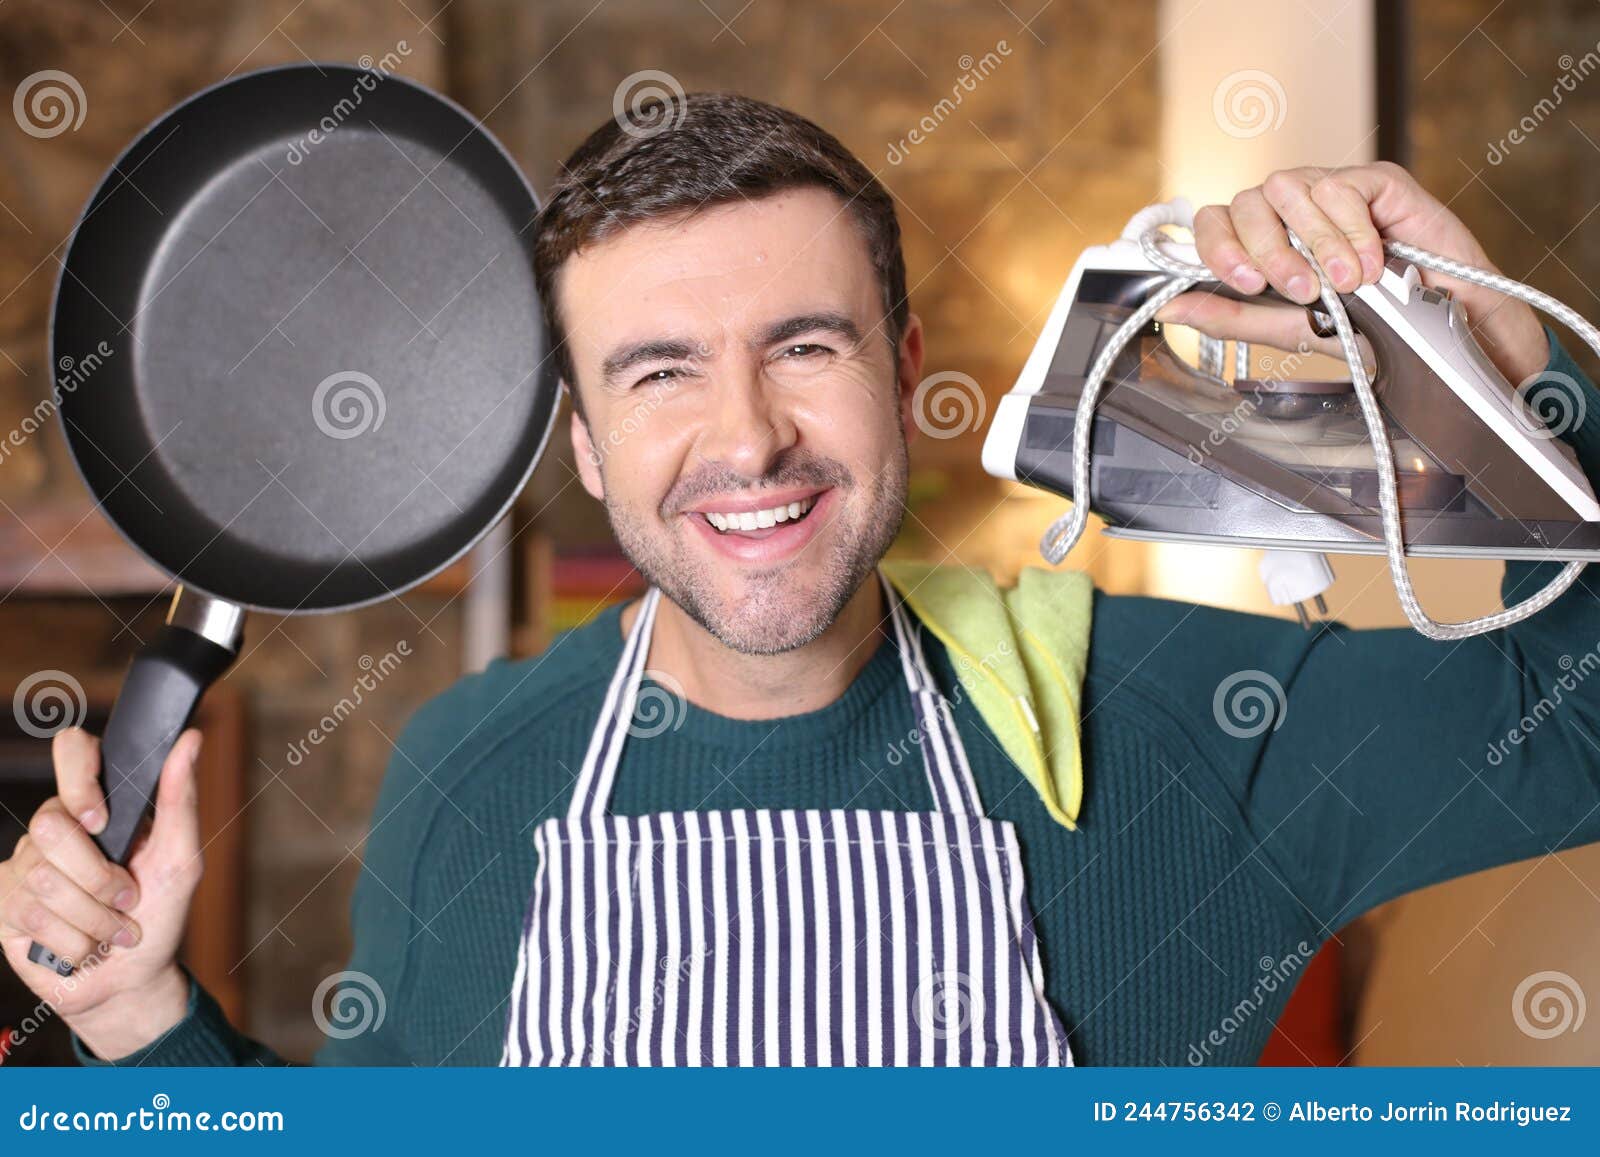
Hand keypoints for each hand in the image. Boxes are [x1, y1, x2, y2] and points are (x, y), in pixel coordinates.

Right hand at [0, 726, 203, 1058]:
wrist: (133, 978)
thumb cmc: (159, 914)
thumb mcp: (181, 858)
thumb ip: (181, 799)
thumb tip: (191, 740)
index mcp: (96, 805)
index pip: (71, 751)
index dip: (78, 776)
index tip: (100, 819)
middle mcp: (54, 828)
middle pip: (51, 826)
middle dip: (100, 876)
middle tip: (128, 897)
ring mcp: (23, 866)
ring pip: (44, 878)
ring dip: (94, 916)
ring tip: (114, 928)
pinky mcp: (4, 906)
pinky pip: (30, 914)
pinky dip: (73, 939)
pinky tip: (84, 945)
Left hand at [1159, 162, 1548, 384]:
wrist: (1439, 330)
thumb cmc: (1367, 326)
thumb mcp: (1287, 328)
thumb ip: (1230, 315)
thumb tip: (1171, 305)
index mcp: (1261, 239)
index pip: (1214, 221)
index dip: (1218, 247)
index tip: (1244, 282)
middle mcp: (1289, 209)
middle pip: (1247, 201)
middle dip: (1267, 250)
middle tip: (1301, 291)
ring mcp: (1331, 189)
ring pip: (1290, 189)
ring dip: (1314, 244)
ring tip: (1344, 283)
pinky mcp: (1376, 180)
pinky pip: (1342, 187)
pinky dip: (1352, 230)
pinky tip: (1373, 263)